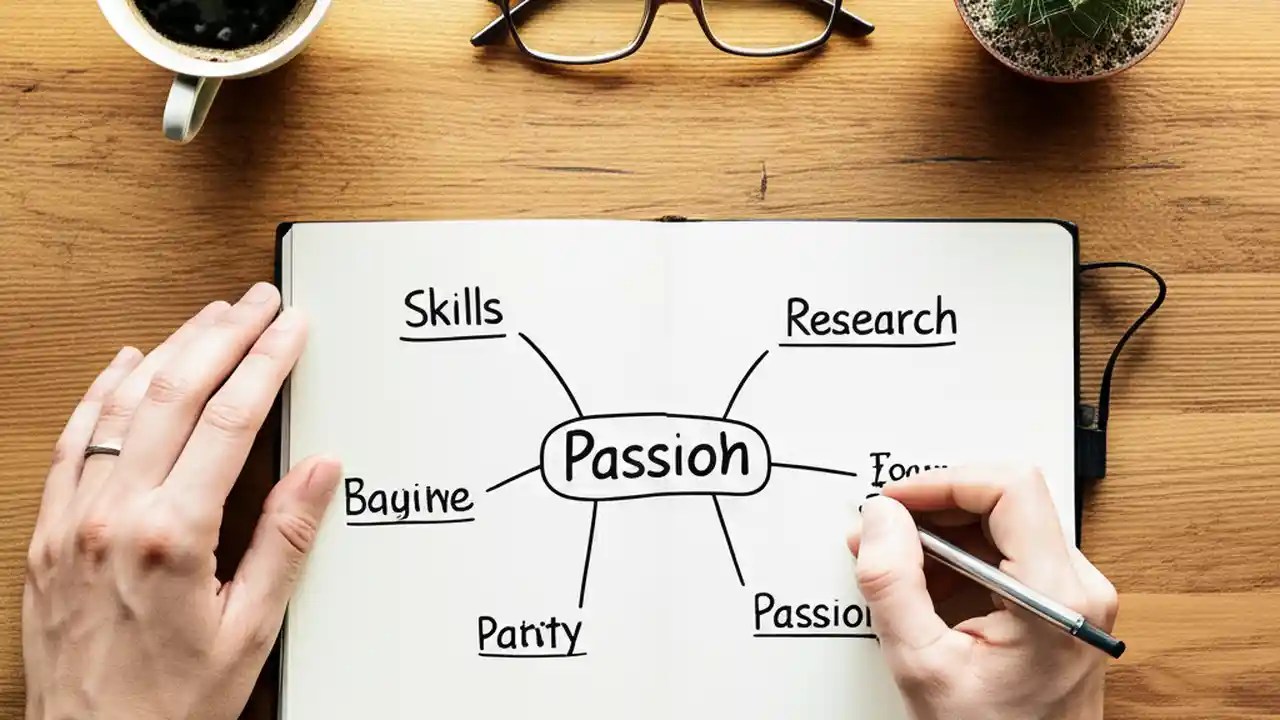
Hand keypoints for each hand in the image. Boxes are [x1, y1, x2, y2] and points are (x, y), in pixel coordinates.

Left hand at [23, 283, 340, 719]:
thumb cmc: (171, 705)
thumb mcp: (251, 632)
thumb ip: (285, 541)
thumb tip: (318, 470)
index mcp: (172, 537)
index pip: (229, 420)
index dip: (266, 362)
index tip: (291, 327)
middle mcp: (113, 517)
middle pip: (174, 394)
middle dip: (223, 335)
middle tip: (257, 301)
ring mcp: (70, 521)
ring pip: (121, 406)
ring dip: (168, 351)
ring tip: (207, 318)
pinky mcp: (45, 534)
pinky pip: (72, 441)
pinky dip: (100, 395)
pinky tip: (123, 366)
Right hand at [848, 467, 1117, 719]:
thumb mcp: (922, 665)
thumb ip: (893, 583)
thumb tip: (880, 518)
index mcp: (1057, 597)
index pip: (1010, 488)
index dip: (944, 481)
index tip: (898, 498)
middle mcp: (1080, 588)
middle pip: (1006, 499)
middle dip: (935, 507)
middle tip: (885, 529)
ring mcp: (1076, 595)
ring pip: (1004, 522)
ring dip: (944, 533)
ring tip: (900, 565)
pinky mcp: (1063, 603)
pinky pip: (1009, 552)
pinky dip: (961, 557)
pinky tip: (927, 585)